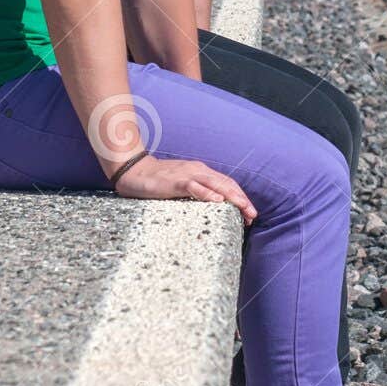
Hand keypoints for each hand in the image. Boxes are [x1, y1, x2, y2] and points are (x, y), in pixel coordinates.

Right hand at [112, 154, 256, 224]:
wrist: (134, 171)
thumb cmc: (158, 181)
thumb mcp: (182, 185)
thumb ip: (197, 191)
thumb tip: (213, 205)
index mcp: (201, 172)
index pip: (226, 183)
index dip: (240, 196)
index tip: (249, 212)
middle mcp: (198, 170)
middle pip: (225, 183)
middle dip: (241, 199)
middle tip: (252, 215)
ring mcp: (187, 175)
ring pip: (215, 184)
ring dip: (232, 196)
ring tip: (243, 208)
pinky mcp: (175, 182)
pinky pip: (194, 187)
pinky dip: (207, 193)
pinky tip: (218, 201)